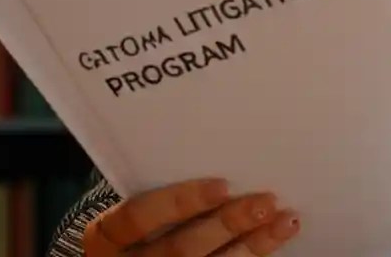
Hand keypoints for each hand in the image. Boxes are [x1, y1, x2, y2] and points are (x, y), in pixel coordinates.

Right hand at [82, 178, 300, 255]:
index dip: (180, 201)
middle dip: (226, 225)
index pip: (138, 217)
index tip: (222, 185)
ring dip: (251, 246)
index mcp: (105, 237)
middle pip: (179, 248)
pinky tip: (275, 240)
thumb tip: (216, 146)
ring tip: (285, 221)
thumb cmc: (135, 223)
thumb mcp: (132, 205)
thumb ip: (158, 184)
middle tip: (265, 201)